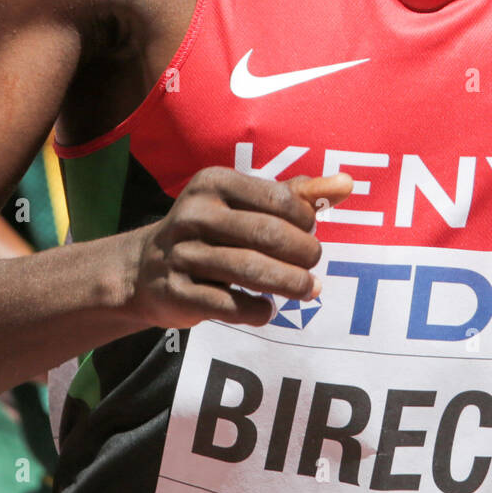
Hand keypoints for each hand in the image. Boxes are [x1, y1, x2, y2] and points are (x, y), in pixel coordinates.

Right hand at [129, 167, 353, 330]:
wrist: (143, 269)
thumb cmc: (211, 230)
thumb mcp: (246, 203)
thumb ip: (298, 193)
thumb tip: (348, 183)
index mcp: (214, 182)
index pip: (278, 199)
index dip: (306, 220)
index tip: (311, 234)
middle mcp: (194, 213)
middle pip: (267, 235)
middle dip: (303, 254)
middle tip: (314, 265)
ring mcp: (182, 253)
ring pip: (251, 270)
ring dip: (290, 284)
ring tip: (309, 290)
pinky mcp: (177, 291)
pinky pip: (230, 305)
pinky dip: (258, 310)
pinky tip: (268, 309)